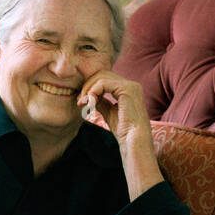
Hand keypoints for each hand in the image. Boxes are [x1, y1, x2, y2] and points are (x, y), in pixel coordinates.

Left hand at [78, 72, 162, 197]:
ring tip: (83, 103)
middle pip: (102, 74)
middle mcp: (131, 85)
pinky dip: (93, 91)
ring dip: (88, 89)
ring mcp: (130, 86)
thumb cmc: (124, 131)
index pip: (105, 79)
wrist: (134, 140)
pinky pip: (103, 83)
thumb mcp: (109, 113)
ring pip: (102, 77)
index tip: (81, 102)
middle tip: (80, 101)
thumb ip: (101, 102)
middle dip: (88, 86)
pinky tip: (89, 103)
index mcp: (128, 89)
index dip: (91, 88)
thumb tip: (89, 96)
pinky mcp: (127, 89)